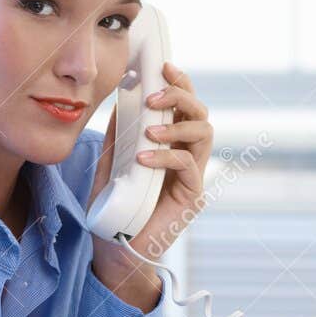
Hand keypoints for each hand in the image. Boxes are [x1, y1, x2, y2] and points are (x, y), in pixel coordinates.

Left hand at [88, 59, 213, 275]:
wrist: (115, 249)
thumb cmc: (114, 206)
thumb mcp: (110, 161)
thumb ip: (119, 133)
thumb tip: (119, 97)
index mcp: (172, 143)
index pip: (184, 105)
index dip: (179, 83)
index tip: (163, 67)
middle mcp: (187, 155)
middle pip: (201, 112)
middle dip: (181, 95)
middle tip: (154, 96)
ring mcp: (192, 175)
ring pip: (205, 133)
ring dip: (177, 124)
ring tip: (149, 130)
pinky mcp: (191, 196)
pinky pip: (188, 166)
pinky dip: (166, 157)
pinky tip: (143, 158)